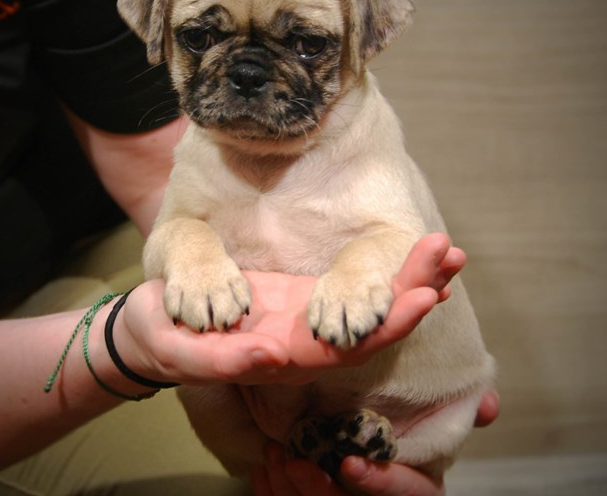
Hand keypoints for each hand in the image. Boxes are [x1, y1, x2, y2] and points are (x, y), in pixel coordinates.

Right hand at [115, 233, 464, 385]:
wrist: (156, 322)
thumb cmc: (163, 337)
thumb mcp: (181, 348)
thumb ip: (221, 359)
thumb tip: (270, 358)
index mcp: (282, 357)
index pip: (347, 347)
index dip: (386, 325)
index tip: (424, 297)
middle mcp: (305, 340)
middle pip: (371, 323)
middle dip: (412, 290)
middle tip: (450, 255)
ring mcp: (306, 316)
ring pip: (368, 301)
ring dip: (407, 275)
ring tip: (445, 246)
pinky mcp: (300, 294)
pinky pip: (351, 282)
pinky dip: (384, 264)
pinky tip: (410, 248)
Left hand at [252, 390, 500, 495]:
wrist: (353, 430)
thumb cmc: (401, 427)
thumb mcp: (430, 417)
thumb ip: (457, 411)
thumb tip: (491, 407)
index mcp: (414, 482)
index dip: (383, 485)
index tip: (349, 464)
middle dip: (317, 491)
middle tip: (293, 460)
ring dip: (289, 489)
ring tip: (273, 456)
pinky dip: (273, 492)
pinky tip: (264, 469)